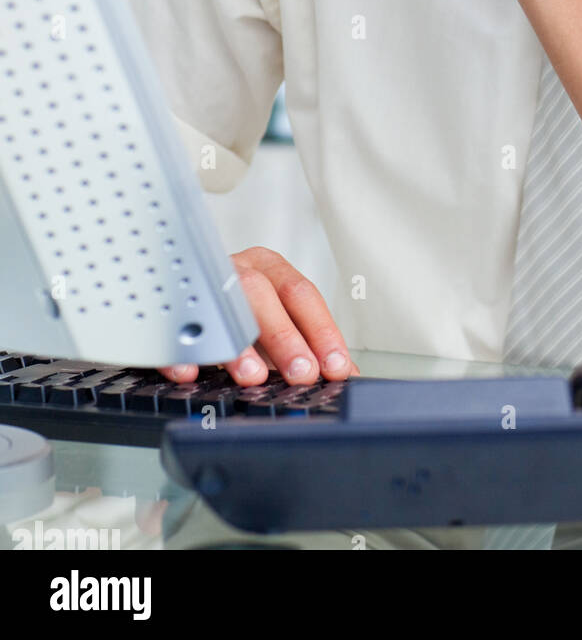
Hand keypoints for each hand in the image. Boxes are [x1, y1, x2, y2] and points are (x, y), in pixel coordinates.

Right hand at [158, 246, 358, 385]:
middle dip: (286, 338)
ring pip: (221, 306)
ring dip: (239, 346)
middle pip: (264, 295)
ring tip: (253, 377)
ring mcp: (200, 285)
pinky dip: (181, 352)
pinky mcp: (166, 306)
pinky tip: (192, 373)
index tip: (335, 366)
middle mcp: (237, 271)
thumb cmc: (239, 310)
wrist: (176, 285)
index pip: (302, 294)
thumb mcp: (275, 321)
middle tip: (301, 374)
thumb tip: (348, 373)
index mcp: (269, 270)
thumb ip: (307, 344)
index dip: (321, 331)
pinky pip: (170, 326)